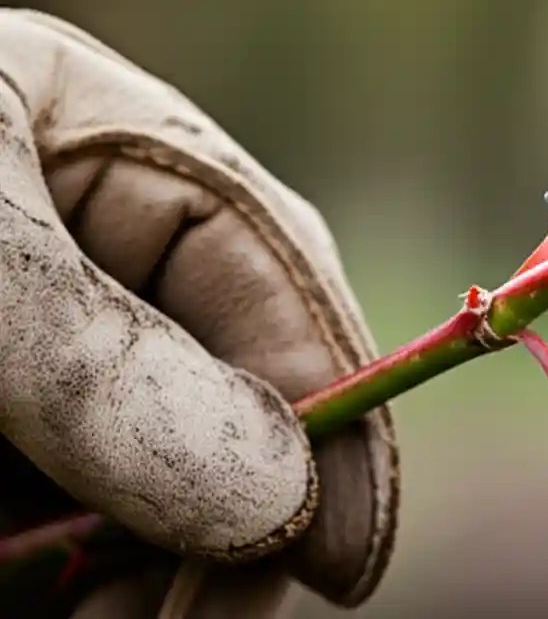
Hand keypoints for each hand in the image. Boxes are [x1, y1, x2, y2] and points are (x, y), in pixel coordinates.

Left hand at [0, 9, 397, 616]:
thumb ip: (107, 359)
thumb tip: (280, 487)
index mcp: (102, 141)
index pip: (271, 266)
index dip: (334, 406)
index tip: (348, 554)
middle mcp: (88, 247)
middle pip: (231, 384)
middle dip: (244, 512)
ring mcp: (41, 353)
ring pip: (159, 473)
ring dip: (171, 567)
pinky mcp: (7, 441)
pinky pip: (78, 516)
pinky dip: (95, 582)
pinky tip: (88, 612)